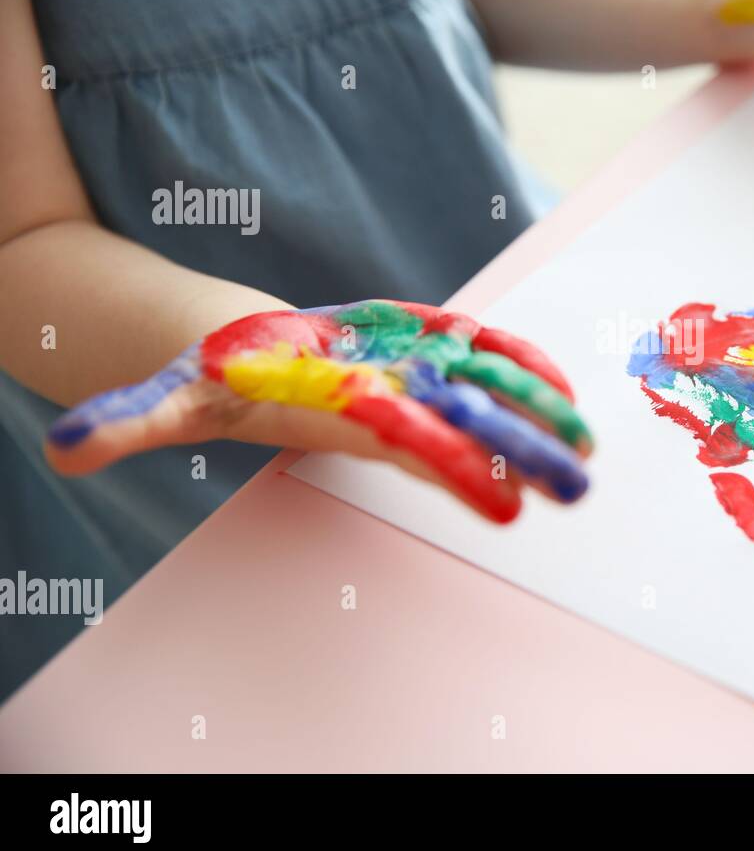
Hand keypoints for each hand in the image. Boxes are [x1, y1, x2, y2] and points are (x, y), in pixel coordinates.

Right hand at [45, 300, 592, 522]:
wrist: (250, 361)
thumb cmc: (218, 379)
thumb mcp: (172, 396)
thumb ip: (129, 421)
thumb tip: (65, 449)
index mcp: (344, 418)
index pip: (409, 447)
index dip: (456, 470)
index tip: (508, 507)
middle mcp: (392, 402)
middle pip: (468, 427)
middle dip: (524, 453)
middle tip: (583, 482)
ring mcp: (412, 372)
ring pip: (486, 390)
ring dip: (538, 411)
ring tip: (590, 439)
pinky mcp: (419, 342)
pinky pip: (479, 351)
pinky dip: (518, 362)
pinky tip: (560, 380)